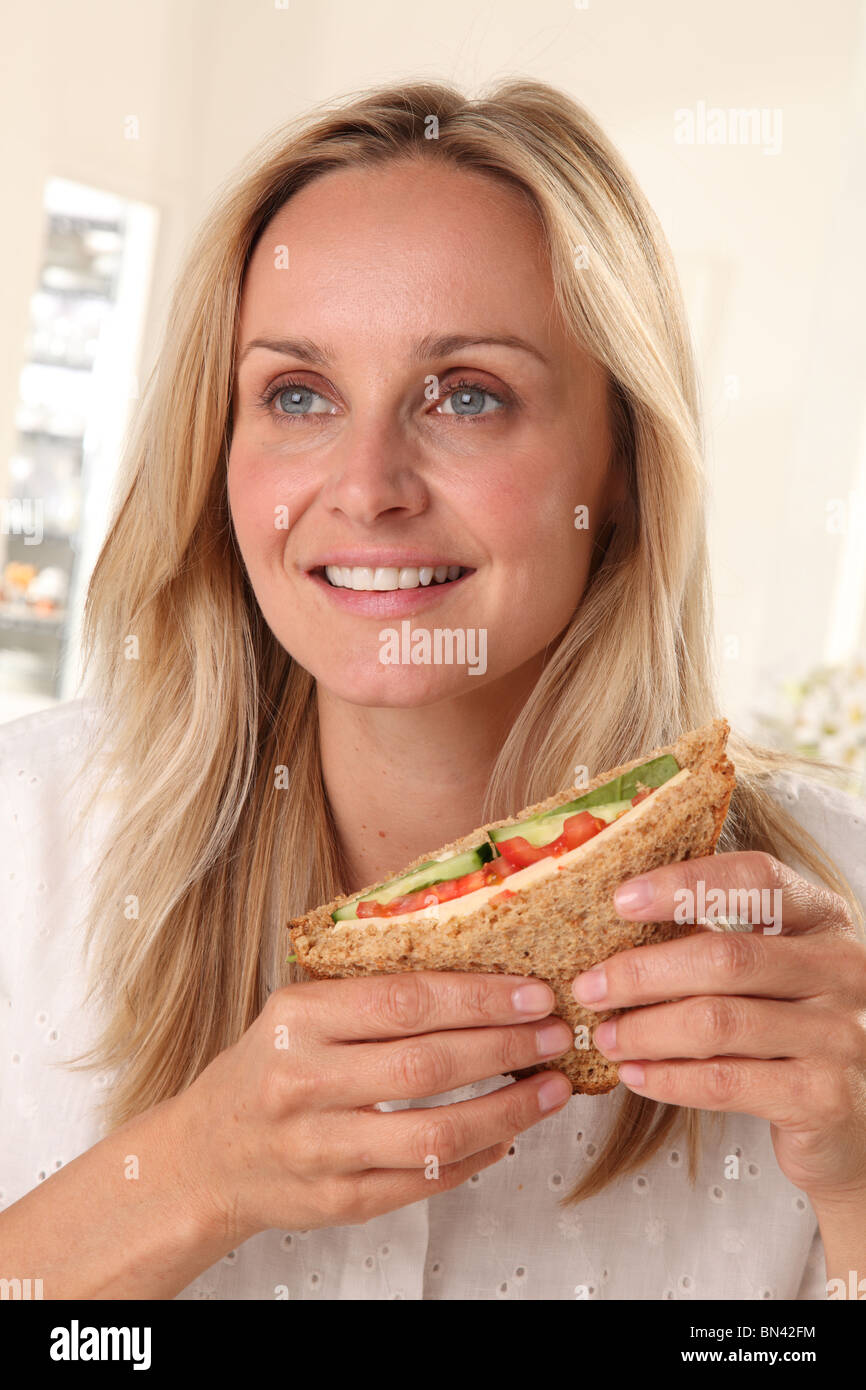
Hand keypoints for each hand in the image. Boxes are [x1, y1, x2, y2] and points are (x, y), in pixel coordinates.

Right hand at [181, 971, 573, 1244]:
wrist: (207, 1156)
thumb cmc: (269, 1069)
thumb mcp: (300, 1012)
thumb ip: (372, 995)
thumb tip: (481, 982)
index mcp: (298, 1019)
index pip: (405, 1001)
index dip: (479, 998)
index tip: (532, 993)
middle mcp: (305, 1082)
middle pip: (428, 1065)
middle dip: (507, 1047)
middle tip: (557, 1035)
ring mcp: (322, 1148)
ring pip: (436, 1132)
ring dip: (509, 1109)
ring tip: (549, 1088)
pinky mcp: (340, 1200)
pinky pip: (427, 1179)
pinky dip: (479, 1155)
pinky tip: (508, 1132)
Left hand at [572, 851, 865, 1205]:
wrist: (855, 1120)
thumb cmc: (796, 1032)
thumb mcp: (774, 972)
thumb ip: (719, 943)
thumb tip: (618, 931)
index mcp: (824, 919)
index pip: (755, 879)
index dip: (683, 884)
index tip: (620, 900)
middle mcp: (842, 968)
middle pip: (725, 957)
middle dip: (642, 973)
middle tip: (590, 987)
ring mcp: (841, 1034)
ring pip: (718, 1022)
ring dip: (646, 1030)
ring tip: (605, 1036)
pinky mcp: (825, 1096)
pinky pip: (726, 1081)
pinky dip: (669, 1078)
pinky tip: (636, 1075)